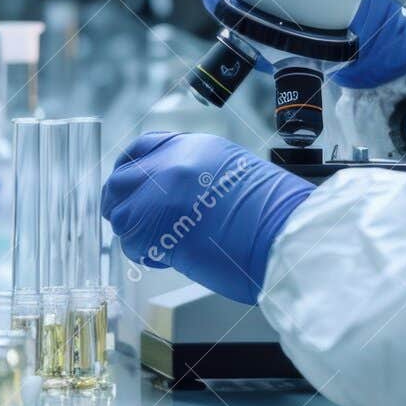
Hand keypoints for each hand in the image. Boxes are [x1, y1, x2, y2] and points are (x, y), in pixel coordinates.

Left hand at [100, 132, 313, 303]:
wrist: (286, 235)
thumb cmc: (274, 214)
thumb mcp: (234, 173)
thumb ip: (194, 175)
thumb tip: (168, 194)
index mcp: (193, 147)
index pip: (141, 149)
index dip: (129, 170)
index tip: (127, 186)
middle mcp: (171, 164)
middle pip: (120, 181)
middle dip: (122, 204)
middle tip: (138, 225)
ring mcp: (159, 194)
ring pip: (121, 214)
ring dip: (136, 233)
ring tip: (165, 245)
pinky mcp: (154, 227)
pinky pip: (133, 243)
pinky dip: (146, 254)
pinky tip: (171, 258)